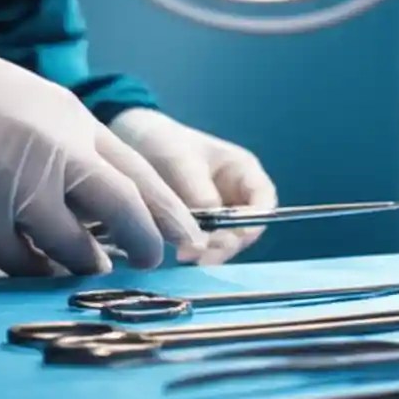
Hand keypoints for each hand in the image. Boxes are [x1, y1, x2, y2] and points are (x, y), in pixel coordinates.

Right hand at [0, 0, 201, 275]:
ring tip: (90, 269)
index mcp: (72, 121)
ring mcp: (17, 186)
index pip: (138, 171)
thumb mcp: (36, 100)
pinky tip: (38, 274)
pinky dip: (33, 273)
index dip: (168, 209)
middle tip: (154, 262)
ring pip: (72, 245)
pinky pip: (19, 261)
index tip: (189, 234)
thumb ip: (71, 141)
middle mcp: (55, 153)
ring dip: (86, 264)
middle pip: (121, 207)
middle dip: (145, 242)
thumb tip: (102, 187)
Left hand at [110, 108, 276, 263]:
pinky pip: (204, 245)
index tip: (238, 234)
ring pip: (226, 241)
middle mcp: (236, 196)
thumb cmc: (165, 142)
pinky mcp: (197, 227)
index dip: (255, 220)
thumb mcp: (182, 161)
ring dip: (211, 252)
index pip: (264, 201)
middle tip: (204, 252)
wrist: (134, 143)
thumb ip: (199, 194)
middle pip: (246, 228)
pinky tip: (180, 255)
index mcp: (243, 172)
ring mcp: (218, 214)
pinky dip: (196, 252)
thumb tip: (210, 228)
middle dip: (228, 242)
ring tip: (187, 256)